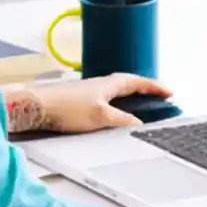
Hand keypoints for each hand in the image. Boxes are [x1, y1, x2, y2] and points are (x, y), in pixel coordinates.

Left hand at [33, 74, 172, 132]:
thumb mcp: (100, 117)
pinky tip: (113, 115)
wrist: (36, 107)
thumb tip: (137, 124)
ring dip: (130, 96)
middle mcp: (100, 84)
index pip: (138, 82)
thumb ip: (122, 120)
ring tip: (140, 106)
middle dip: (145, 89)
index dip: (155, 87)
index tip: (169, 91)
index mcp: (109, 84)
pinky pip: (105, 100)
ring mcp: (89, 92)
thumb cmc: (65, 108)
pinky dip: (116, 104)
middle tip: (158, 96)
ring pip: (116, 92)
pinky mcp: (79, 101)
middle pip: (128, 84)